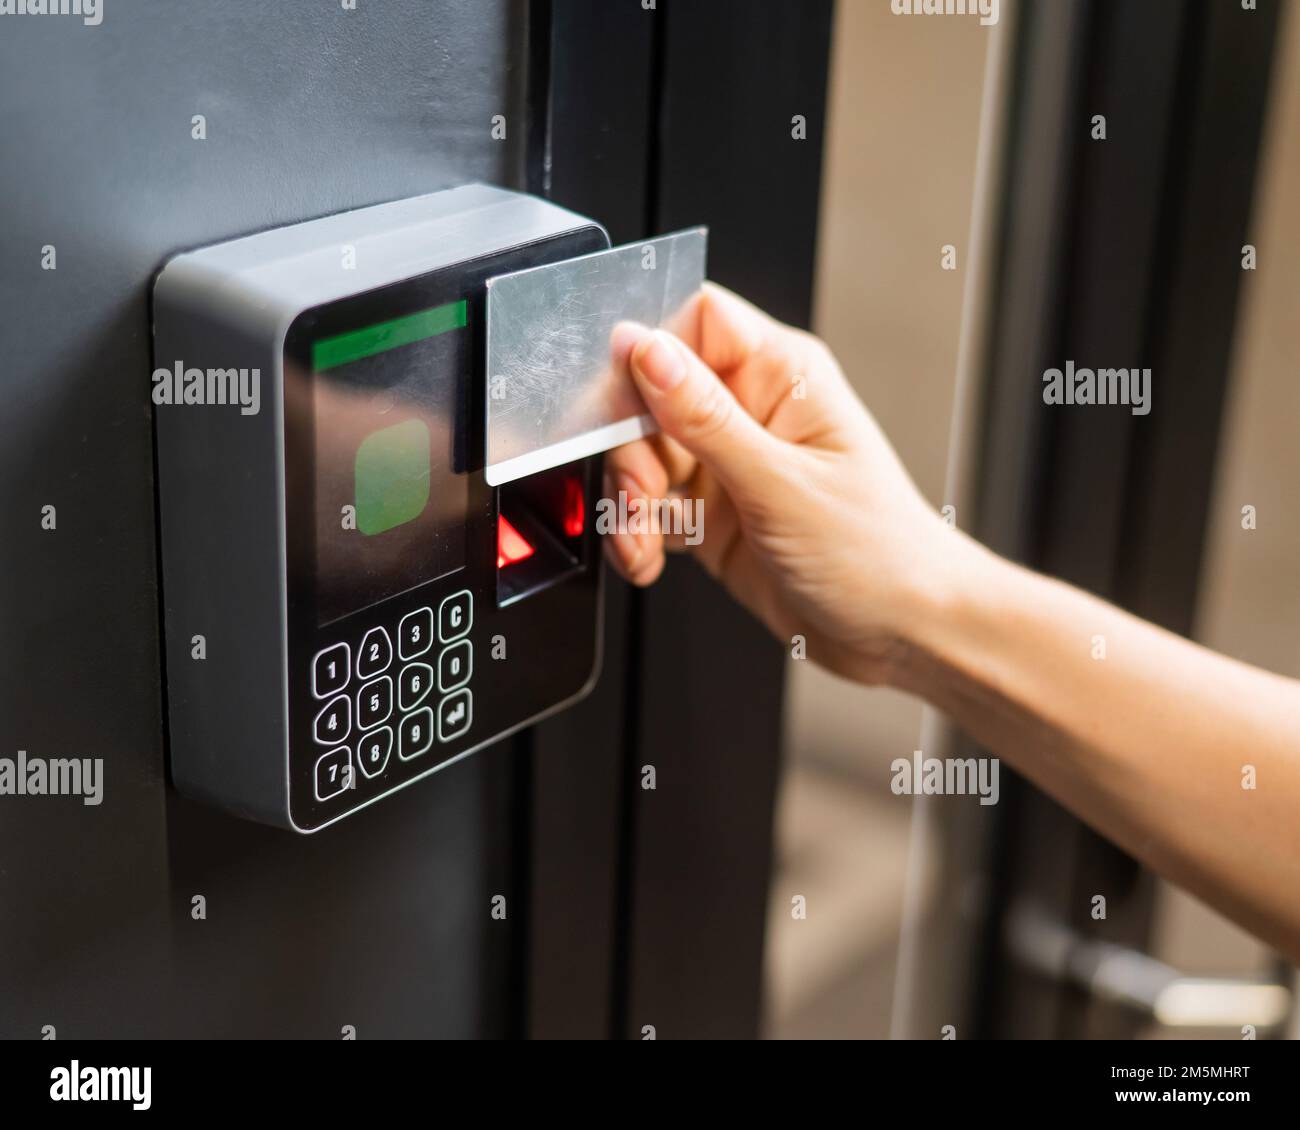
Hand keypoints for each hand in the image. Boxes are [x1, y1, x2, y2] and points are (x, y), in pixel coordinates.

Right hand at [605, 283, 961, 684]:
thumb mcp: (780, 484)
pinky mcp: (714, 513)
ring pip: (642, 456)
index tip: (622, 403)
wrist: (903, 633)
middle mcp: (752, 412)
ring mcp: (730, 464)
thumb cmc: (879, 553)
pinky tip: (649, 557)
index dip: (647, 353)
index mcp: (783, 375)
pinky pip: (651, 507)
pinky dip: (638, 534)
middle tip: (642, 494)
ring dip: (629, 502)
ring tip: (643, 540)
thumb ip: (704, 418)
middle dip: (631, 450)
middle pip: (651, 396)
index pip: (695, 322)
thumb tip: (645, 350)